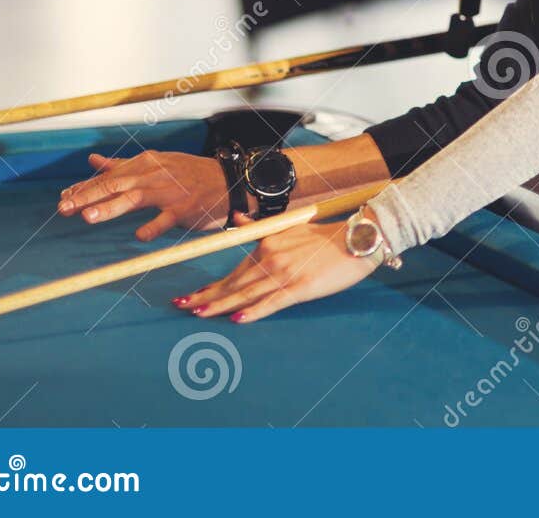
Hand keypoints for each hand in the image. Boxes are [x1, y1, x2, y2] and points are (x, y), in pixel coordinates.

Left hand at [57, 151, 235, 239]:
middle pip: (116, 184)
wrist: (229, 181)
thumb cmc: (189, 175)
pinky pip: (166, 219)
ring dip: (111, 207)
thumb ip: (122, 166)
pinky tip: (139, 237)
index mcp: (145, 164)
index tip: (63, 199)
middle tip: (64, 208)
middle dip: (88, 196)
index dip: (84, 188)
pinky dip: (153, 227)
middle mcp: (154, 174)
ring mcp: (170, 191)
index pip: (108, 176)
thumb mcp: (156, 165)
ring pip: (135, 198)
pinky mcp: (185, 208)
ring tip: (88, 217)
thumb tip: (92, 161)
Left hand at [173, 217, 378, 323]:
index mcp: (268, 246)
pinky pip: (272, 302)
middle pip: (234, 283)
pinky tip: (238, 319)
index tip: (189, 296)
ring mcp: (285, 274)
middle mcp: (272, 259)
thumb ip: (259, 229)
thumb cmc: (325, 237)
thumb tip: (236, 219)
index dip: (210, 286)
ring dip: (220, 305)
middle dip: (206, 297)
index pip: (233, 271)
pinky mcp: (301, 287)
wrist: (356, 239)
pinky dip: (254, 311)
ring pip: (246, 293)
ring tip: (198, 314)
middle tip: (182, 306)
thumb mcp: (288, 227)